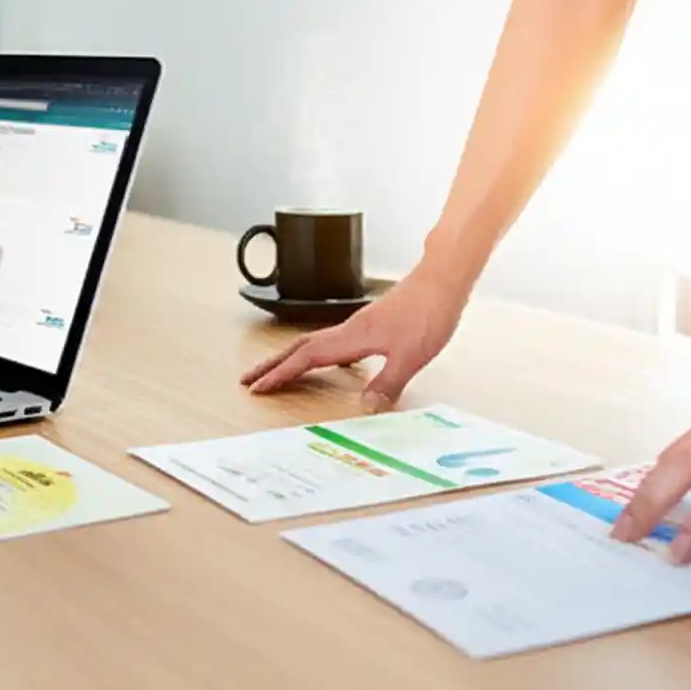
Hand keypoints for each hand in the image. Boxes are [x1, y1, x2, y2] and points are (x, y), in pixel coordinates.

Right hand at [240, 267, 468, 411]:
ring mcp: (357, 326)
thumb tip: (365, 409)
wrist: (443, 280)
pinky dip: (315, 354)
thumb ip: (387, 383)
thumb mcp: (412, 356)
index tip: (259, 387)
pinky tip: (325, 363)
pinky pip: (331, 342)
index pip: (306, 357)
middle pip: (299, 347)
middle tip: (248, 380)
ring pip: (312, 343)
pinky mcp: (369, 325)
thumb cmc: (429, 313)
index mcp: (352, 337)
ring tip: (275, 372)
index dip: (280, 373)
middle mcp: (348, 330)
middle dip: (272, 364)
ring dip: (290, 358)